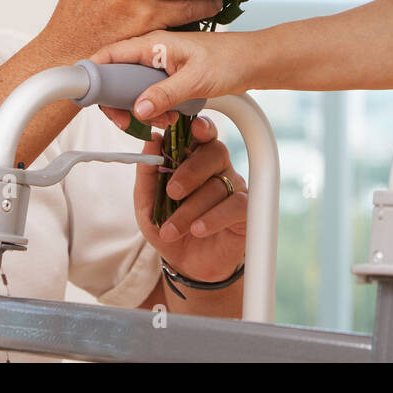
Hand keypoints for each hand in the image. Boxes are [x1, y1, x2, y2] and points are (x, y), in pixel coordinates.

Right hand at [91, 28, 256, 129]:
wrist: (254, 61)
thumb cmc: (230, 60)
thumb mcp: (196, 80)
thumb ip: (165, 94)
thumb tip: (138, 109)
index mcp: (153, 43)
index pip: (110, 54)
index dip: (94, 75)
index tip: (93, 100)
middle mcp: (153, 51)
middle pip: (116, 76)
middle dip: (119, 102)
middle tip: (128, 122)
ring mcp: (161, 63)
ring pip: (133, 88)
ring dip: (140, 109)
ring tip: (162, 120)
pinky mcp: (170, 75)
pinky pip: (150, 93)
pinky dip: (155, 108)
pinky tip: (170, 117)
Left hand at [135, 115, 245, 281]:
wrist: (186, 265)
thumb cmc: (168, 227)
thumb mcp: (147, 204)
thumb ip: (146, 173)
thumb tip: (151, 140)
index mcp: (194, 159)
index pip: (203, 134)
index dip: (202, 127)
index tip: (194, 127)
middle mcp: (217, 169)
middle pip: (214, 152)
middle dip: (191, 171)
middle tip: (172, 192)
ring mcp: (233, 188)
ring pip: (218, 185)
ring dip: (191, 209)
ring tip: (172, 230)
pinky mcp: (245, 211)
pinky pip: (234, 205)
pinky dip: (214, 217)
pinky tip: (198, 229)